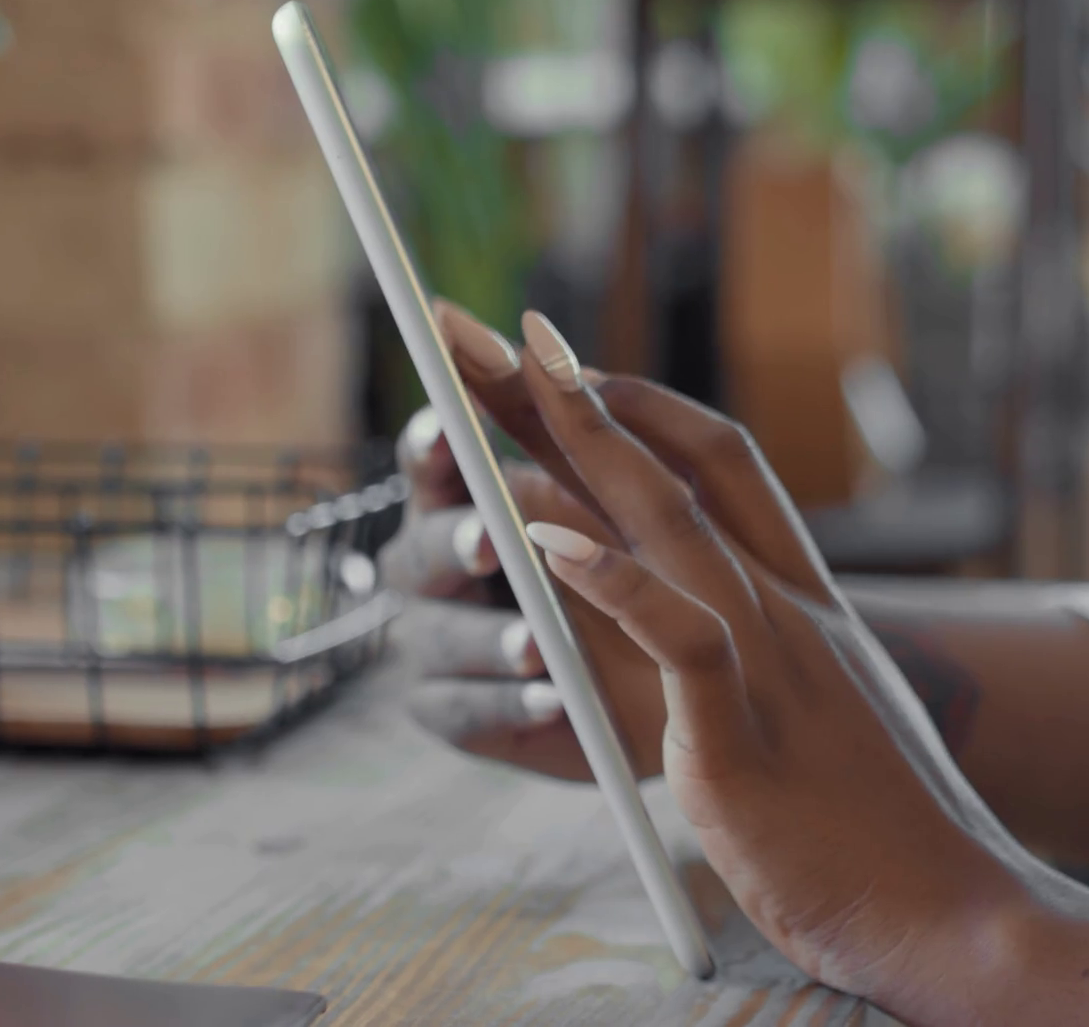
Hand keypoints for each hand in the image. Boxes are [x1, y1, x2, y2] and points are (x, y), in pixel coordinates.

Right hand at [381, 304, 671, 780]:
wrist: (665, 692)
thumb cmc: (639, 579)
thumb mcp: (630, 510)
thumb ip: (600, 447)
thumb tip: (582, 373)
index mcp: (470, 500)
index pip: (435, 463)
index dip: (433, 445)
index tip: (445, 427)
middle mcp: (439, 568)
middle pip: (422, 550)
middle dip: (455, 542)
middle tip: (490, 542)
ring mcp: (439, 646)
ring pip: (439, 639)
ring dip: (486, 637)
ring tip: (536, 642)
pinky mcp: (457, 714)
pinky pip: (464, 714)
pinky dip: (508, 706)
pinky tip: (553, 699)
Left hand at [509, 310, 1021, 999]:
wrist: (955, 911)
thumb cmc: (880, 833)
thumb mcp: (821, 718)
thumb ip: (764, 662)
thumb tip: (692, 631)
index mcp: (808, 601)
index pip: (725, 462)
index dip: (642, 401)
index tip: (572, 364)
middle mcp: (791, 608)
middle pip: (673, 465)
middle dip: (573, 393)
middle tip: (491, 328)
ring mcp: (774, 661)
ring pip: (670, 521)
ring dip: (577, 443)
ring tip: (495, 382)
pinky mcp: (745, 733)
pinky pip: (677, 633)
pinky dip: (609, 579)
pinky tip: (543, 542)